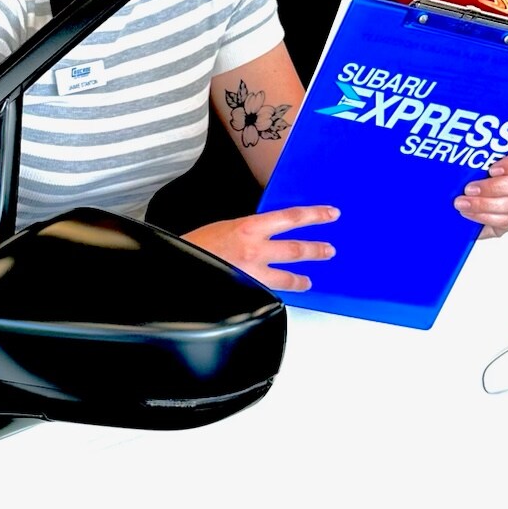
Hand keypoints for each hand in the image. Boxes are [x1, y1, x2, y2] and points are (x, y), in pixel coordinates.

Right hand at [185, 206, 339, 291]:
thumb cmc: (194, 246)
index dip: (314, 215)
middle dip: (316, 249)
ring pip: (287, 277)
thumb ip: (248, 230)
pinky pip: (267, 292)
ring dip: (301, 279)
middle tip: (329, 250)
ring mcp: (252, 273)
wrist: (177, 266)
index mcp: (248, 227)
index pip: (291, 218)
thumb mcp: (225, 228)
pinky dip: (274, 292)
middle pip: (296, 249)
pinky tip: (279, 294)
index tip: (330, 214)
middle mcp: (255, 250)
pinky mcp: (247, 291)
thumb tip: (264, 233)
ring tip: (308, 281)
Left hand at [456, 141, 507, 238]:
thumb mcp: (456, 160)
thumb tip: (451, 143)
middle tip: (470, 188)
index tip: (493, 169)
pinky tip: (468, 212)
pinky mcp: (506, 220)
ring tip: (461, 202)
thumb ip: (463, 149)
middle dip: (494, 186)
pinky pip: (504, 220)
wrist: (444, 208)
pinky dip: (483, 216)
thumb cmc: (454, 179)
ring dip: (484, 203)